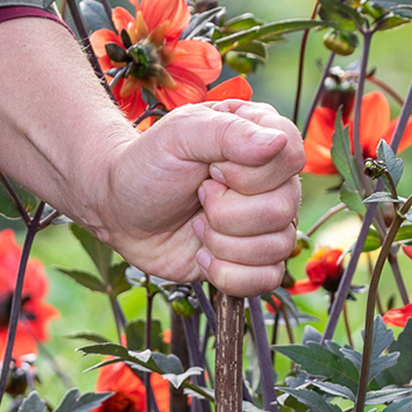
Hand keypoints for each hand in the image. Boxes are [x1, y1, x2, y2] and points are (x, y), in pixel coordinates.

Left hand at [97, 100, 304, 297]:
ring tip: (198, 226)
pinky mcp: (252, 261)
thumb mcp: (180, 134)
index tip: (210, 170)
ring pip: (277, 248)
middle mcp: (273, 182)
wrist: (121, 213)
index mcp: (262, 138)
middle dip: (227, 213)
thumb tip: (276, 143)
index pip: (291, 157)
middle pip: (282, 210)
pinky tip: (203, 256)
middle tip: (198, 198)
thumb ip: (228, 132)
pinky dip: (228, 274)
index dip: (249, 175)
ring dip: (223, 244)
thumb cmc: (149, 166)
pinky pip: (267, 280)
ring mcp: (264, 224)